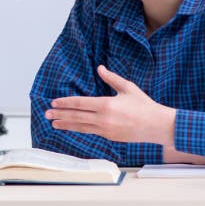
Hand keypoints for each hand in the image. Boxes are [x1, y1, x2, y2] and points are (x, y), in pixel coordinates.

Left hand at [45, 65, 175, 144]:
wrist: (157, 126)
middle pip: (76, 117)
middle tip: (47, 114)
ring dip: (66, 125)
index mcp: (106, 105)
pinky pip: (90, 132)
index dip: (65, 103)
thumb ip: (111, 78)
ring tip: (54, 123)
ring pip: (81, 127)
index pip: (80, 104)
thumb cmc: (144, 105)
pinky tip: (72, 127)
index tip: (54, 103)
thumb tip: (100, 68)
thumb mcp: (127, 87)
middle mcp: (103, 119)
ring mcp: (106, 130)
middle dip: (60, 115)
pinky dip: (79, 129)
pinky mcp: (109, 137)